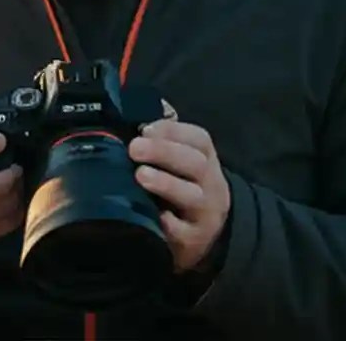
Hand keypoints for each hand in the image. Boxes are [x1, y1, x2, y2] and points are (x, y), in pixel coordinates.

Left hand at [128, 116, 230, 271]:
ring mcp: (204, 214)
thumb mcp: (180, 161)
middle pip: (195, 163)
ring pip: (191, 196)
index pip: (199, 139)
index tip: (145, 128)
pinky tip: (150, 214)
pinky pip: (181, 231)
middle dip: (164, 152)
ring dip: (166, 183)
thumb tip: (148, 106)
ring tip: (141, 175)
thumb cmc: (183, 188)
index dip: (173, 131)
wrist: (204, 235)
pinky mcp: (193, 241)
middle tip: (135, 148)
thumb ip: (165, 135)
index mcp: (206, 159)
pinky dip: (166, 223)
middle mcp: (211, 184)